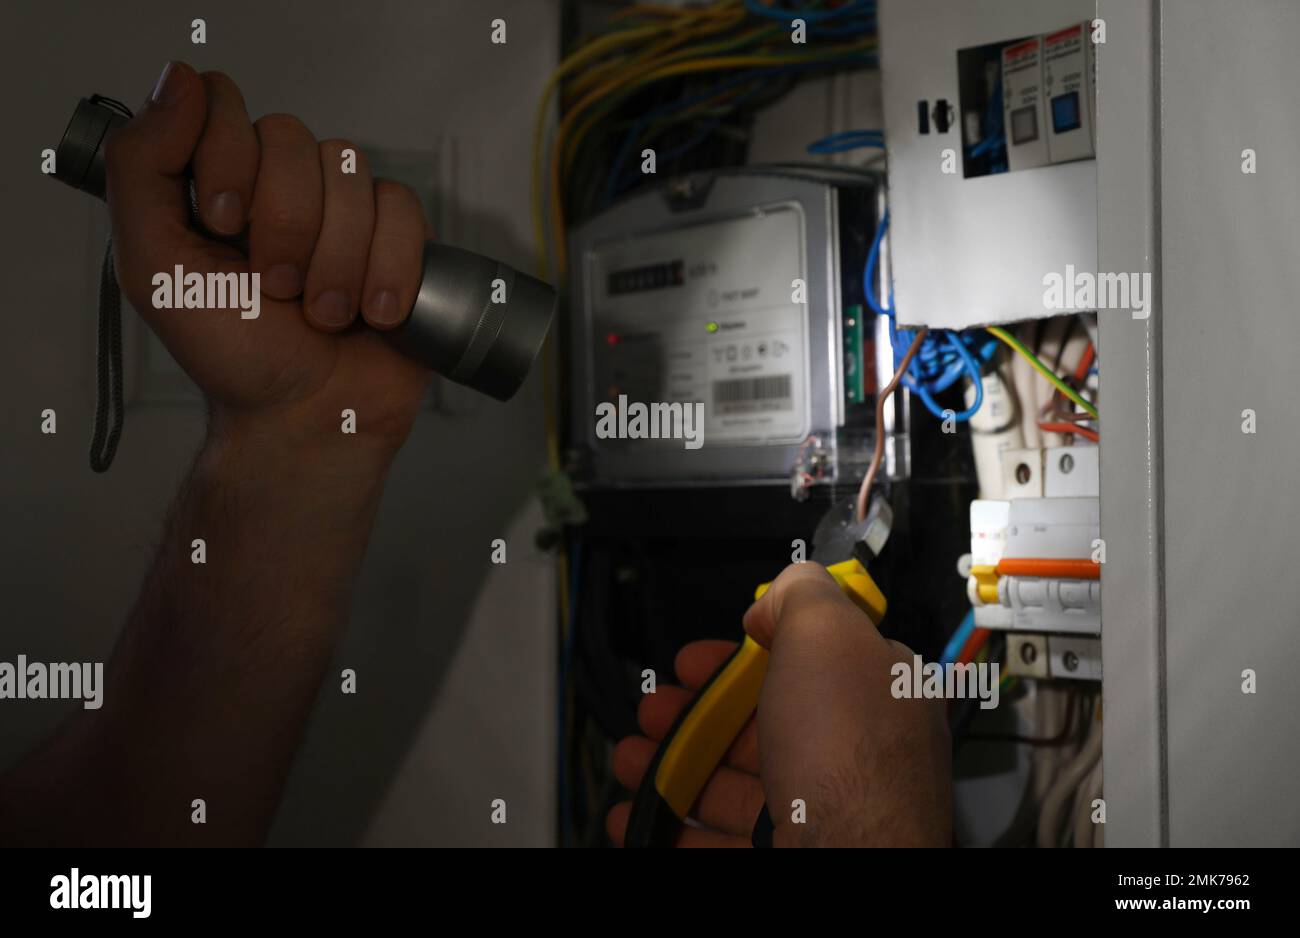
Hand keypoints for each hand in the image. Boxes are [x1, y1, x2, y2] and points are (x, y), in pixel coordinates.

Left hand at [105, 61, 431, 459]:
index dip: (230, 160)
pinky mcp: (401, 239)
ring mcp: (346, 211)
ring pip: (353, 178)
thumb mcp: (153, 268)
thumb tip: (179, 81)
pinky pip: (405, 211)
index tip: (224, 227)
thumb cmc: (233, 357)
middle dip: (285, 226)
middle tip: (275, 288)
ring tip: (324, 315)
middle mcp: (284, 186)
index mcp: (220, 181)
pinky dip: (388, 269)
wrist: (308, 419)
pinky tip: (374, 313)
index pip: (227, 105)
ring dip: (335, 263)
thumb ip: (143, 168)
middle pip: (295, 140)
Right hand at [607, 563, 951, 846]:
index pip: (809, 658)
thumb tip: (774, 600)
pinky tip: (638, 818)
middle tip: (652, 708)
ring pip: (734, 782)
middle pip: (760, 722)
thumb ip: (800, 595)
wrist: (849, 867)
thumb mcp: (827, 634)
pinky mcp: (790, 854)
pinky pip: (721, 839)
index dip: (744, 655)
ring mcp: (823, 810)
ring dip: (672, 766)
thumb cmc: (847, 755)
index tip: (695, 659)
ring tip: (630, 760)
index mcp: (875, 693)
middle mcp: (855, 752)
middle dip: (693, 712)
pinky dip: (674, 828)